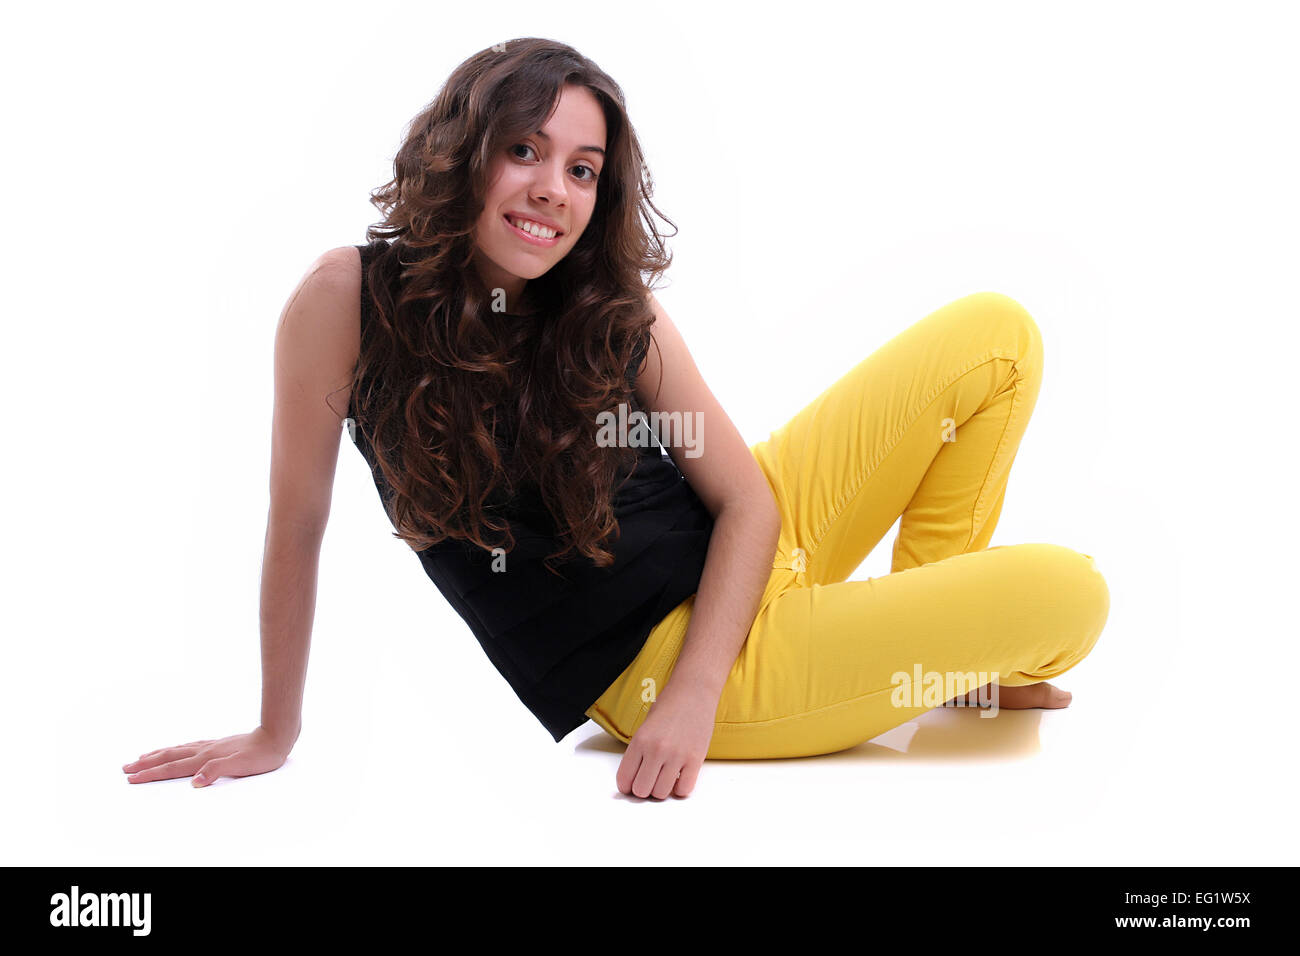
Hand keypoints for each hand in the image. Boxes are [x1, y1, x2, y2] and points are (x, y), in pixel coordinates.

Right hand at [122, 725, 297, 787]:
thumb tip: (194, 782)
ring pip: (177, 750)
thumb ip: (216, 772)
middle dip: (146, 764)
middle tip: (125, 769)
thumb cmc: (261, 755)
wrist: (276, 736)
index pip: (173, 768)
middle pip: (169, 757)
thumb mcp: (240, 766)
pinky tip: (176, 750)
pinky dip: (175, 749)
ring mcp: (210, 745)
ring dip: (157, 755)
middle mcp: (204, 750)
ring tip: (141, 757)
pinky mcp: (218, 744)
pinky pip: (188, 746)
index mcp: (206, 757)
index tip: (131, 779)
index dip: (151, 774)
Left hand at [616, 686, 716, 798]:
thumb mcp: (645, 726)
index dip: (626, 786)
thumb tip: (636, 777)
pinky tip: (680, 777)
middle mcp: (656, 750)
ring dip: (662, 789)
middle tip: (649, 780)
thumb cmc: (669, 705)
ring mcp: (677, 756)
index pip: (624, 779)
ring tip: (665, 777)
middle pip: (642, 790)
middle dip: (644, 789)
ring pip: (662, 793)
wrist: (694, 692)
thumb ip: (639, 752)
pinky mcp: (695, 759)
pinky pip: (684, 789)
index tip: (631, 785)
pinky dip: (680, 788)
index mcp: (639, 741)